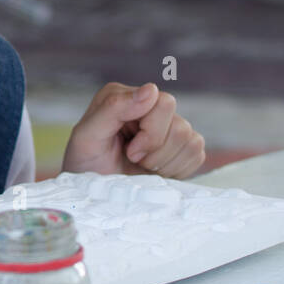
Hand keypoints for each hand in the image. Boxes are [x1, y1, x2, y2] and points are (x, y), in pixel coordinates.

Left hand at [61, 82, 205, 178]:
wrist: (92, 195)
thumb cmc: (85, 165)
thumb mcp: (87, 136)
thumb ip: (114, 107)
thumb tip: (150, 89)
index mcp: (126, 96)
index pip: (164, 103)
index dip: (151, 134)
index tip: (129, 152)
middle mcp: (150, 107)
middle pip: (181, 126)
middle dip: (156, 152)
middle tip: (134, 160)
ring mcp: (168, 126)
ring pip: (191, 141)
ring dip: (164, 163)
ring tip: (141, 167)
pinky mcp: (181, 147)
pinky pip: (198, 154)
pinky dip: (177, 170)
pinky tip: (155, 173)